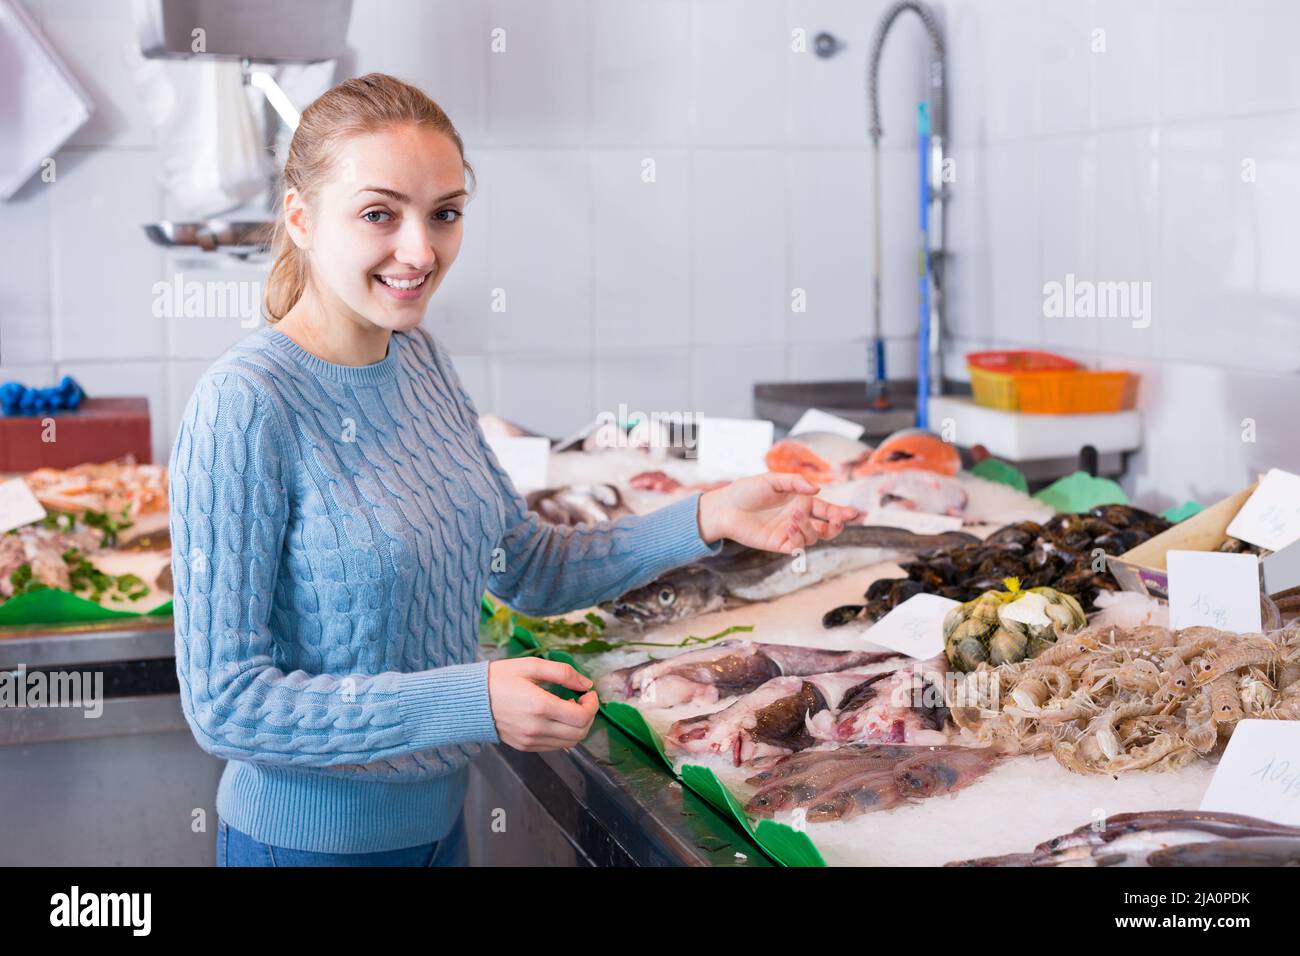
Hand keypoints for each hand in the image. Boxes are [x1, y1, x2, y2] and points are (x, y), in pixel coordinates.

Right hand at [487, 658, 598, 751]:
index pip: (582, 716)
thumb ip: (563, 672)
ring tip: (568, 708)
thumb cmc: (499, 678)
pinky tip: (556, 718)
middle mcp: (536, 728)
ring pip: (570, 743)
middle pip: (580, 733)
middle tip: (581, 700)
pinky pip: (555, 747)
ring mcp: (530, 740)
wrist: (470, 699)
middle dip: (588, 716)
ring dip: (577, 727)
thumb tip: (586, 683)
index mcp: (540, 706)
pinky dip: (563, 735)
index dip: (593, 705)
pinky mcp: (525, 746)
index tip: (588, 693)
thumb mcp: (531, 665)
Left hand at [696, 473, 858, 553]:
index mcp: (801, 501)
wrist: (725, 507)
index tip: (854, 513)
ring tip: (794, 516)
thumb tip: (817, 490)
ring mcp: (790, 532)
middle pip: (827, 528)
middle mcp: (799, 517)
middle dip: (836, 525)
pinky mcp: (780, 544)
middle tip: (838, 520)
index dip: (842, 513)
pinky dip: (799, 538)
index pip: (827, 509)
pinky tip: (790, 527)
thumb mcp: (772, 479)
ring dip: (810, 527)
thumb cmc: (746, 490)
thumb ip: (795, 482)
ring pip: (814, 537)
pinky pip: (798, 546)